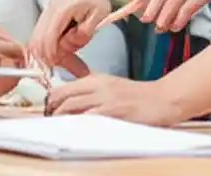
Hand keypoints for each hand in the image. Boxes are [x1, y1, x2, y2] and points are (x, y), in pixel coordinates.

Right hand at [28, 0, 110, 68]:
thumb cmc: (95, 0)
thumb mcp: (99, 15)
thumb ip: (86, 31)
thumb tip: (70, 43)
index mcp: (62, 10)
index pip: (48, 36)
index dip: (51, 54)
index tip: (58, 64)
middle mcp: (49, 11)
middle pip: (37, 40)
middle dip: (47, 56)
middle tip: (63, 65)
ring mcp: (45, 14)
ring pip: (37, 39)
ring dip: (48, 52)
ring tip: (69, 59)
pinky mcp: (45, 18)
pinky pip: (40, 36)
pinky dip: (48, 47)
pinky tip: (63, 51)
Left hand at [47, 74, 182, 125]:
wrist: (163, 98)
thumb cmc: (139, 97)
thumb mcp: (112, 87)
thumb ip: (93, 92)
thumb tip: (72, 103)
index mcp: (98, 80)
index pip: (65, 87)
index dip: (51, 99)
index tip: (47, 109)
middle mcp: (100, 86)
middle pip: (64, 95)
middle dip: (52, 109)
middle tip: (49, 120)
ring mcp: (107, 99)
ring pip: (73, 106)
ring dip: (61, 117)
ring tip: (58, 127)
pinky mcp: (116, 112)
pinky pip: (91, 117)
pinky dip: (79, 124)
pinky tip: (76, 130)